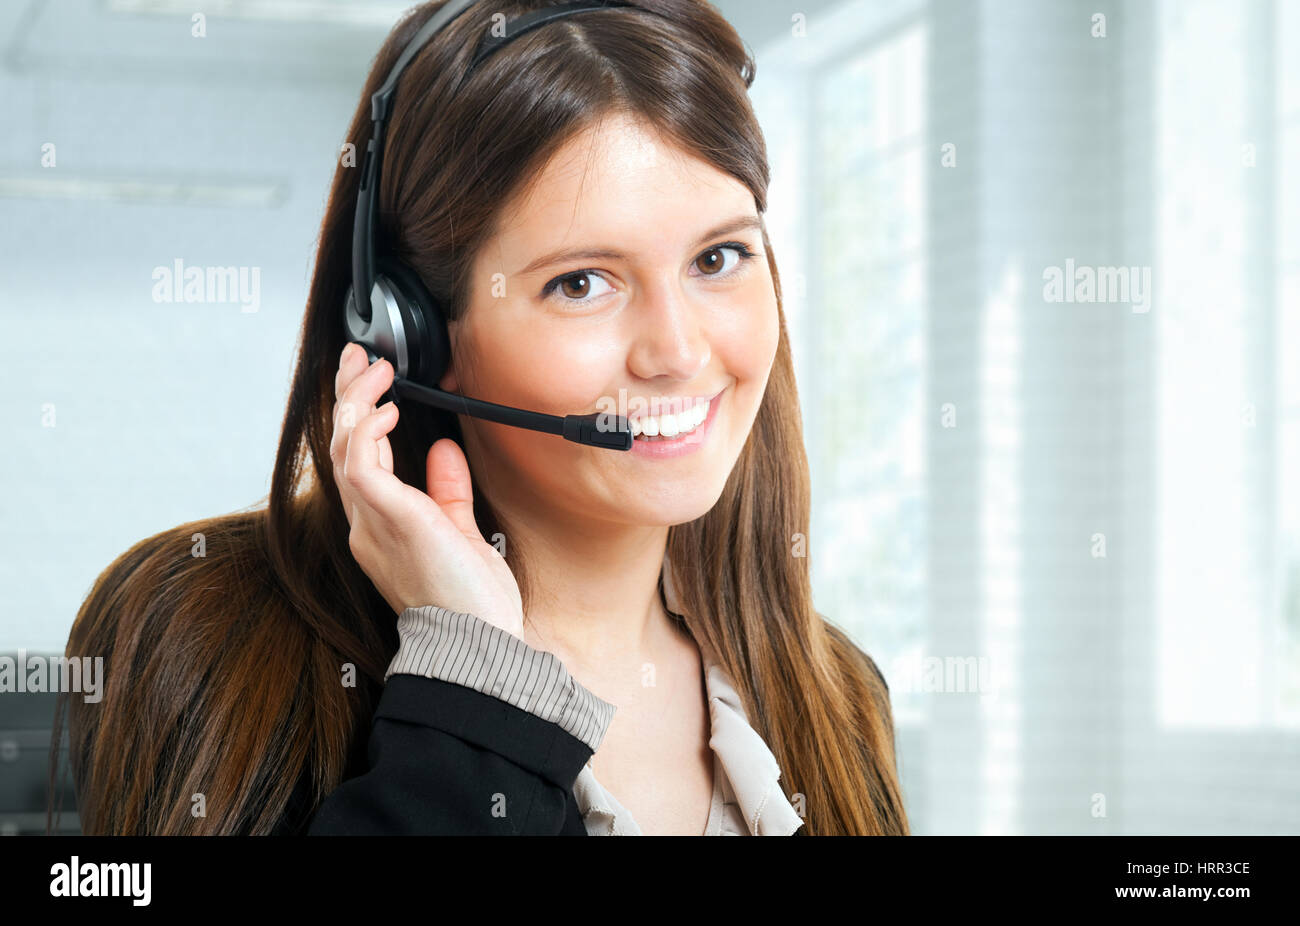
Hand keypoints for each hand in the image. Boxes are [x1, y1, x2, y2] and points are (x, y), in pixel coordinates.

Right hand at [330, 342, 524, 638]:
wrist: (478, 646)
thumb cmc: (473, 605)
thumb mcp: (460, 534)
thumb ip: (447, 492)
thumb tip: (442, 450)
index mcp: (382, 530)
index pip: (360, 462)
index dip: (360, 419)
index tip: (372, 383)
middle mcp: (367, 525)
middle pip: (342, 446)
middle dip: (347, 396)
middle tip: (357, 356)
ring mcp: (372, 522)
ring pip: (344, 446)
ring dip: (357, 401)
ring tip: (375, 369)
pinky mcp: (387, 518)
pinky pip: (360, 462)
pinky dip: (370, 428)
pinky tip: (390, 408)